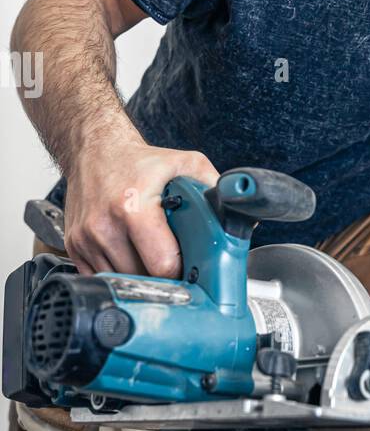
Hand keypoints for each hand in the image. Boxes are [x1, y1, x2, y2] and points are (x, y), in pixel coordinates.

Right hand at [63, 133, 218, 278]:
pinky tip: (128, 254)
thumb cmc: (137, 161)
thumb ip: (212, 187)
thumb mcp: (184, 164)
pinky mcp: (73, 246)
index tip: (188, 265)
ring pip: (120, 281)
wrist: (93, 150)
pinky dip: (117, 272)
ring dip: (138, 275)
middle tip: (172, 261)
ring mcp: (85, 239)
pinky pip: (100, 276)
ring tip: (149, 255)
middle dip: (161, 275)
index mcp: (133, 208)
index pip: (162, 265)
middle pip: (142, 278)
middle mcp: (104, 226)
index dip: (181, 270)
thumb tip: (236, 212)